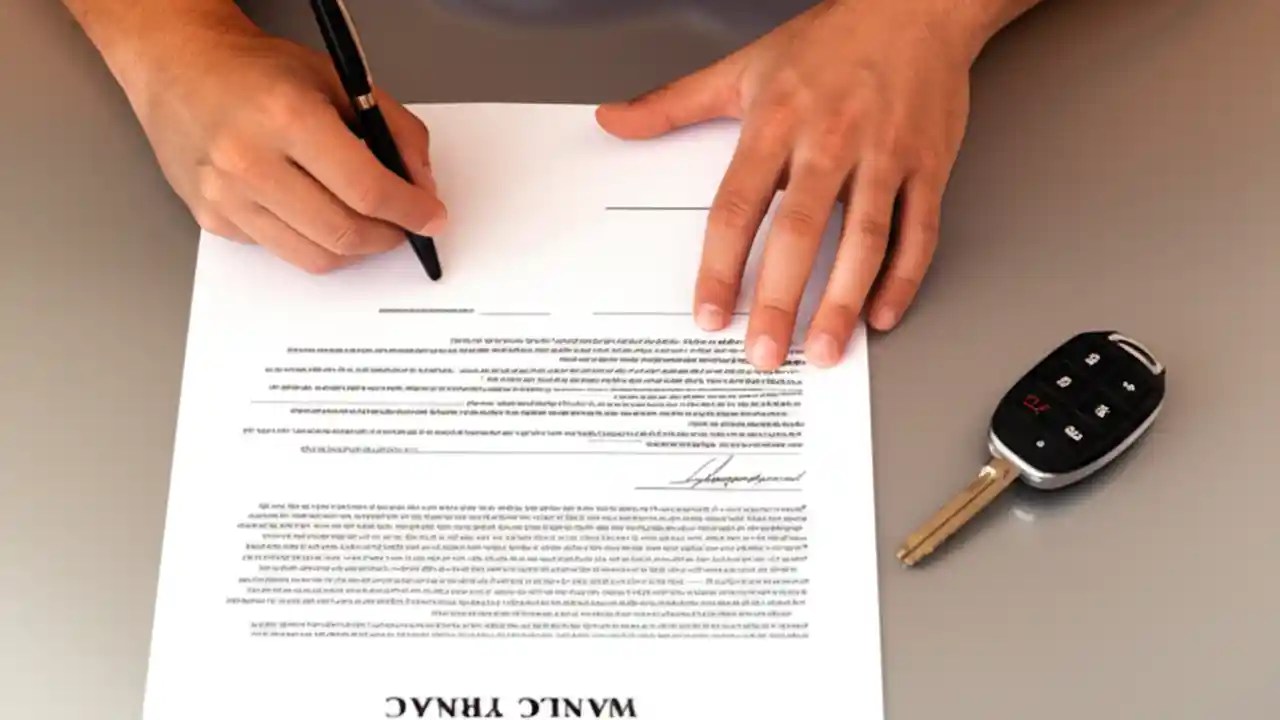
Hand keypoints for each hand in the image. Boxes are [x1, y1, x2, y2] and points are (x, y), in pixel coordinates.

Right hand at [120, 18, 444, 273]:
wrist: (179, 68)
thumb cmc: (261, 71)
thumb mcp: (341, 80)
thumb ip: (395, 130)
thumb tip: (422, 185)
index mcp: (288, 117)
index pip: (367, 189)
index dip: (410, 211)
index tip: (432, 218)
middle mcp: (250, 161)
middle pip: (343, 233)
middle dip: (388, 237)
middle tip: (403, 227)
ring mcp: (225, 196)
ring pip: (314, 256)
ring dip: (355, 249)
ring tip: (368, 226)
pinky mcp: (212, 219)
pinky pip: (281, 250)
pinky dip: (311, 240)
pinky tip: (315, 212)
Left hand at [597, 0, 994, 369]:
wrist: (917, 4)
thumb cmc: (830, 41)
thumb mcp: (743, 67)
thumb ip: (674, 103)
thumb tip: (613, 120)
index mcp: (777, 122)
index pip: (738, 206)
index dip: (721, 266)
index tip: (710, 314)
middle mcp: (830, 142)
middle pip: (801, 232)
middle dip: (781, 300)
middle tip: (764, 354)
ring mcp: (884, 156)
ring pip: (865, 240)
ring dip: (843, 302)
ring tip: (823, 351)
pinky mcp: (930, 165)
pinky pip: (919, 232)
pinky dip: (903, 277)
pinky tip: (882, 315)